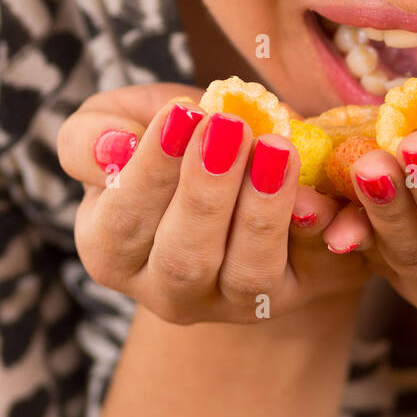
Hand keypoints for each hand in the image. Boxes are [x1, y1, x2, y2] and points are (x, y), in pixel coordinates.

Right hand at [58, 83, 368, 324]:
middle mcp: (172, 292)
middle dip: (207, 193)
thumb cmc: (177, 141)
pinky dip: (326, 234)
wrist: (252, 163)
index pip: (122, 222)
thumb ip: (90, 136)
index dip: (150, 171)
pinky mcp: (303, 289)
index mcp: (114, 252)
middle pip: (185, 260)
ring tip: (278, 149)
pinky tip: (326, 197)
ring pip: (250, 275)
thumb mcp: (123, 124)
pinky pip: (320, 270)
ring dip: (264, 212)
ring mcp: (239, 301)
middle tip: (230, 128)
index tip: (180, 114)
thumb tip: (109, 147)